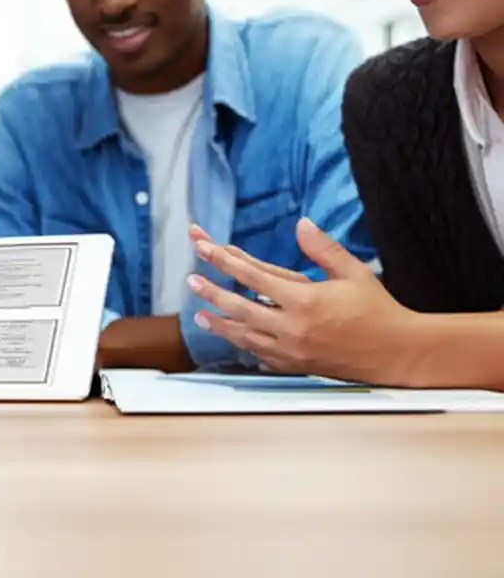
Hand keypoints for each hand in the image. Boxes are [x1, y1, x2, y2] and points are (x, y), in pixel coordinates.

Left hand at [185, 218, 418, 385]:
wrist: (397, 353)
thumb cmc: (377, 309)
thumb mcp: (353, 272)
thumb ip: (323, 248)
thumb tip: (301, 224)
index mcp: (305, 300)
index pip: (254, 276)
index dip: (225, 260)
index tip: (203, 247)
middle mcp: (292, 327)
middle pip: (239, 307)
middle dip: (212, 291)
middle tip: (191, 278)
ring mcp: (291, 350)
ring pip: (244, 335)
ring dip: (220, 322)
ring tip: (199, 313)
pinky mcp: (295, 365)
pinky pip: (260, 354)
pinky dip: (243, 343)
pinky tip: (232, 337)